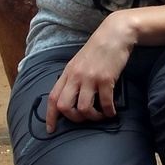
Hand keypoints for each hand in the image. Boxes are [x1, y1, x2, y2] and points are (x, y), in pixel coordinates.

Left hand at [45, 12, 135, 132]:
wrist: (114, 34)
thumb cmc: (98, 49)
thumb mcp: (78, 62)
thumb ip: (72, 78)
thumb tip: (70, 96)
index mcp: (67, 73)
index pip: (52, 97)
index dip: (50, 116)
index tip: (51, 130)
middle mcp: (75, 76)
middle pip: (64, 106)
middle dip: (74, 119)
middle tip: (84, 119)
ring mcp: (90, 78)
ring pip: (83, 108)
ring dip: (93, 117)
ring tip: (101, 116)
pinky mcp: (106, 79)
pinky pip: (105, 103)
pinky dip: (109, 112)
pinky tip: (112, 112)